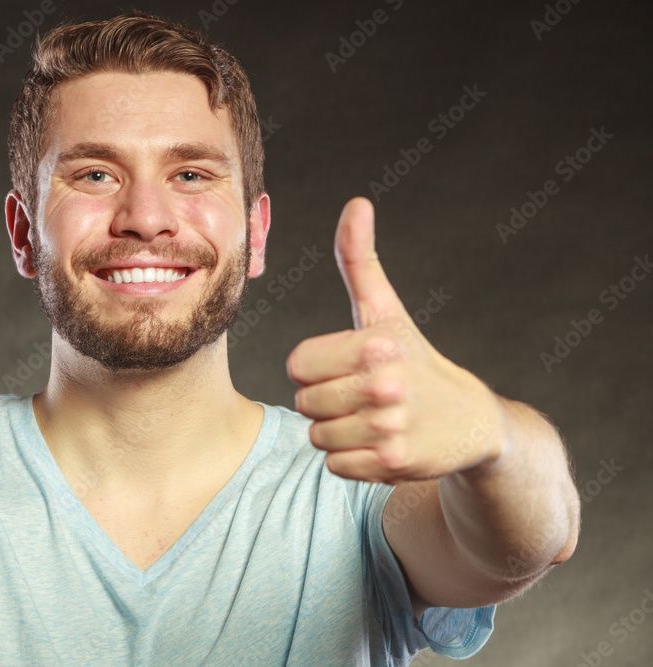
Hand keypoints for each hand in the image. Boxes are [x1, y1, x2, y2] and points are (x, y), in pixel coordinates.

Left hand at [286, 197, 504, 483]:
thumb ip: (359, 259)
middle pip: (305, 403)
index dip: (316, 368)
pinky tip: (379, 442)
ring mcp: (390, 426)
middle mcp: (385, 384)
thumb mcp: (386, 310)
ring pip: (318, 436)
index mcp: (376, 343)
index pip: (297, 365)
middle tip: (362, 395)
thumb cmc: (415, 359)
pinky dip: (351, 459)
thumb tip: (356, 203)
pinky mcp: (393, 463)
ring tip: (371, 418)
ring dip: (338, 431)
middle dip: (327, 401)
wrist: (470, 421)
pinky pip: (335, 464)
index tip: (346, 366)